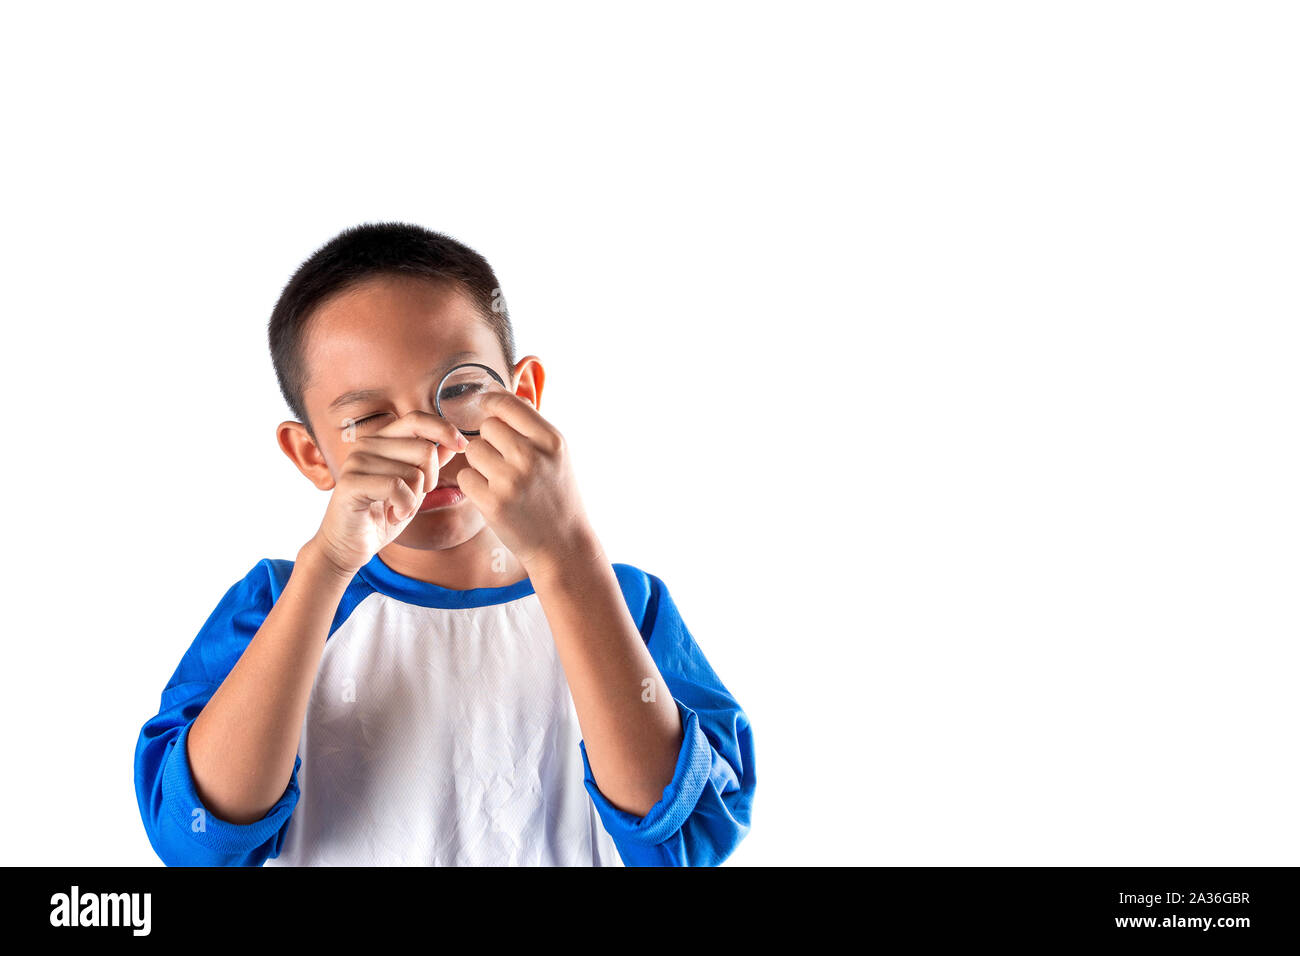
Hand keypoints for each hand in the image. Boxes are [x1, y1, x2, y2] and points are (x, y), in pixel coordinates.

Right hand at [310, 410, 467, 576]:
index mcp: (381, 440)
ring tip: (398, 509)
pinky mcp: (350, 483)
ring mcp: (356, 462)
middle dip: (431, 479)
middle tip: (415, 497)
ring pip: (413, 472)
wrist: (349, 546)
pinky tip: (392, 515)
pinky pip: (397, 487)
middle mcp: (366, 445)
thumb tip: (453, 443)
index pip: (417, 419)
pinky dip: (404, 507)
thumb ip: (429, 464)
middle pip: (424, 449)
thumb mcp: (414, 488)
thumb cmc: (381, 516)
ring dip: (414, 500)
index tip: (463, 446)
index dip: (445, 429)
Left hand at [455, 391, 596, 575]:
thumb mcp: (557, 456)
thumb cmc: (557, 495)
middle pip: (487, 427)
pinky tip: (491, 494)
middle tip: (502, 459)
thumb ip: (533, 427)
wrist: (563, 544)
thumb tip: (504, 397)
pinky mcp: (493, 502)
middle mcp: (532, 457)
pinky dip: (473, 484)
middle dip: (490, 440)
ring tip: (499, 479)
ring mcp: (511, 480)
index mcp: (551, 441)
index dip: (491, 402)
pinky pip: (466, 476)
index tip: (485, 407)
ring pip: (473, 450)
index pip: (508, 404)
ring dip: (480, 462)